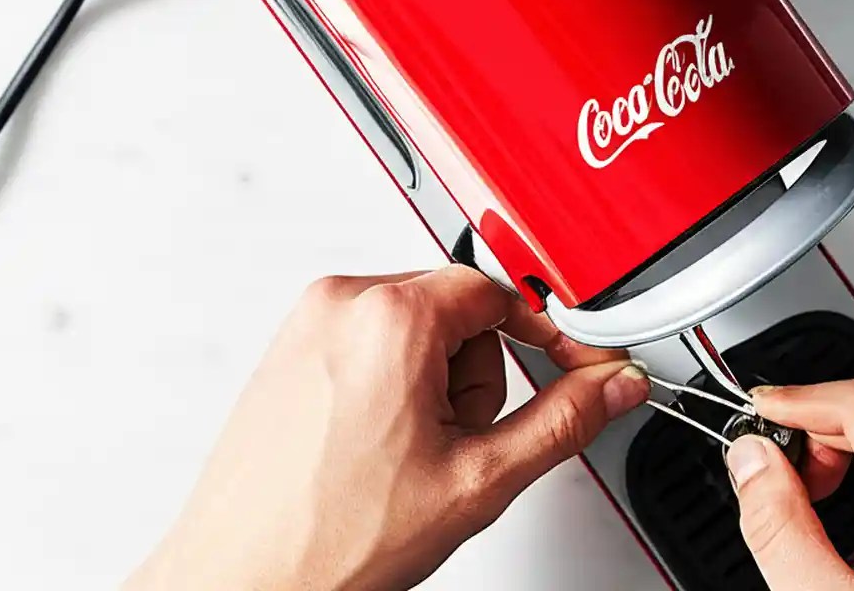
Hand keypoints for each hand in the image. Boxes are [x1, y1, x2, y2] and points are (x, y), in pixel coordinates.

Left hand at [125, 266, 650, 589]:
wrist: (244, 577)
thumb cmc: (330, 538)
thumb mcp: (476, 480)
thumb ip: (561, 421)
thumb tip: (610, 387)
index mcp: (390, 319)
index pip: (499, 292)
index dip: (542, 336)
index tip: (567, 366)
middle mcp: (340, 304)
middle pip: (454, 309)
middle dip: (471, 375)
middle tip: (454, 443)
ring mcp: (306, 325)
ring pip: (411, 327)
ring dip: (430, 384)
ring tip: (407, 453)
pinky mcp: (287, 349)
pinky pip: (366, 342)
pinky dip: (388, 386)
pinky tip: (375, 447)